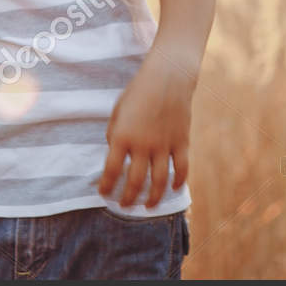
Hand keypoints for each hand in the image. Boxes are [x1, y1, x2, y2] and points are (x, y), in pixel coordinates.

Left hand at [98, 51, 197, 207]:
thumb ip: (115, 135)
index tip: (103, 194)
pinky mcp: (182, 143)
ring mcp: (164, 145)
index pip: (111, 169)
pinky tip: (174, 189)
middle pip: (135, 180)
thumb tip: (115, 154)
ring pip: (160, 181)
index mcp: (122, 136)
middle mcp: (143, 144)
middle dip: (128, 197)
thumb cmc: (137, 93)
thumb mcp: (117, 112)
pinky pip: (182, 168)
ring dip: (154, 197)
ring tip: (148, 206)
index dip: (107, 185)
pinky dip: (179, 182)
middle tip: (124, 206)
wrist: (166, 79)